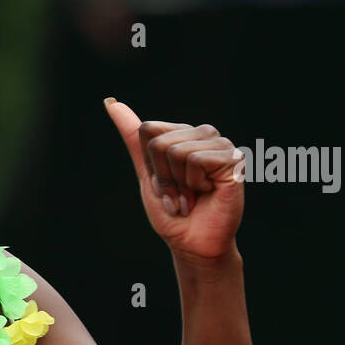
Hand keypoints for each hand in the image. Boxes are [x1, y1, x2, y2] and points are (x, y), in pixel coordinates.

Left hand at [104, 98, 245, 261]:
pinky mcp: (233, 158)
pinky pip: (195, 160)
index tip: (163, 184)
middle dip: (163, 176)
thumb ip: (133, 139)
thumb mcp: (147, 173)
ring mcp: (220, 144)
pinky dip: (193, 184)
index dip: (149, 164)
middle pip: (159, 141)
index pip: (147, 129)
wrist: (192, 242)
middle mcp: (203, 134)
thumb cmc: (171, 212)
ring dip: (178, 184)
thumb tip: (111, 102)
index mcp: (183, 134)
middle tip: (179, 194)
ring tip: (192, 196)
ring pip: (176, 150)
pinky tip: (207, 193)